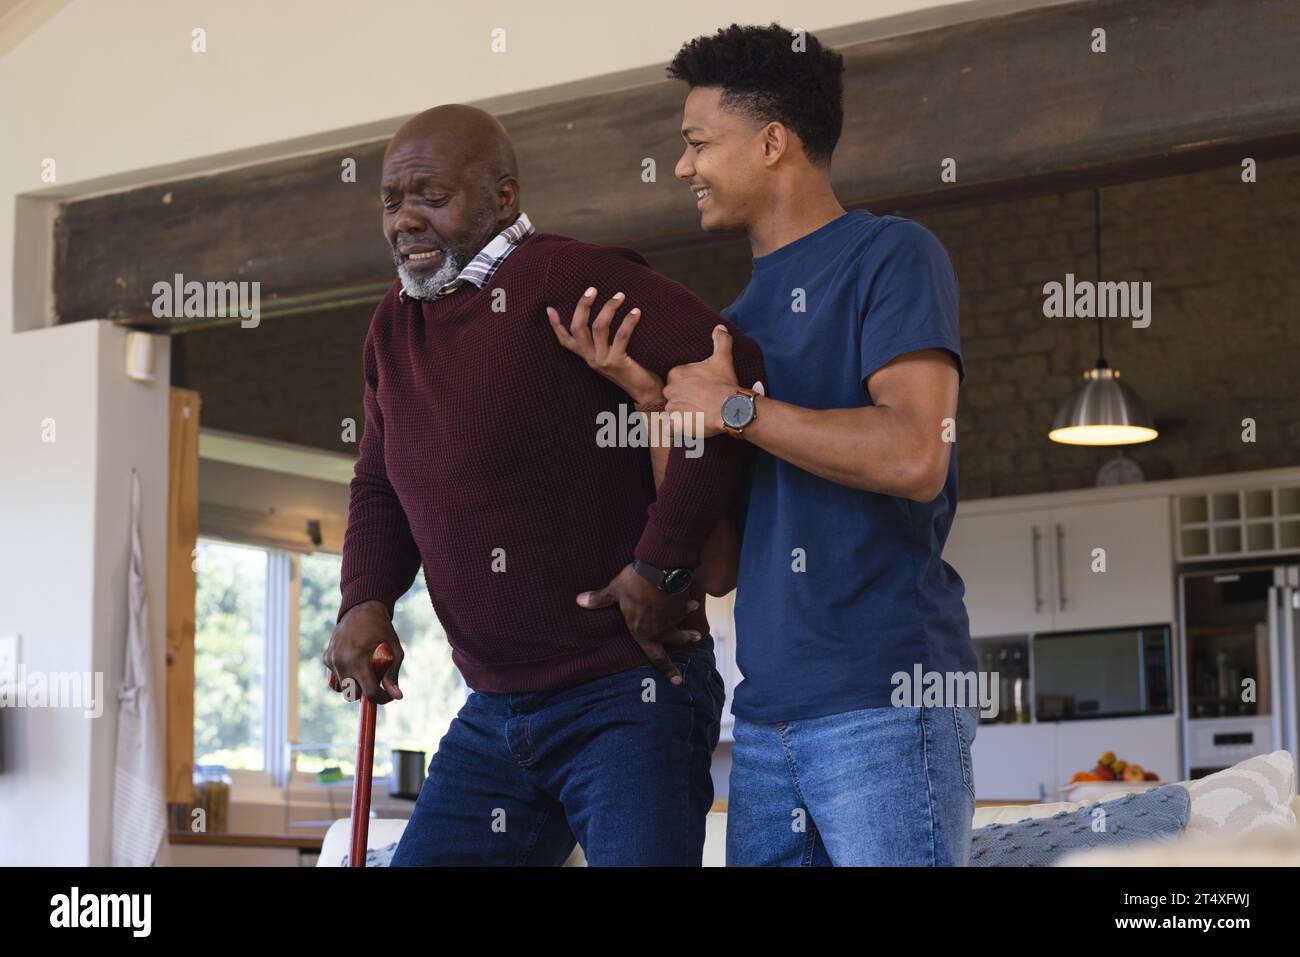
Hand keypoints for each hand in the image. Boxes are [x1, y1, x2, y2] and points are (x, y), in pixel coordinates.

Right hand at [324, 600, 404, 704]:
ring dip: (354, 685)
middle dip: (365, 691)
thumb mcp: (394, 650)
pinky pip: (335, 678)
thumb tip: (397, 696)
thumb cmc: (382, 630)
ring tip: (364, 669)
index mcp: (359, 658)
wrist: (361, 609)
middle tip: (376, 678)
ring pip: (342, 688)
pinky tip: (354, 661)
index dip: (382, 698)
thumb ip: (393, 674)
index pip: (369, 692)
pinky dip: (346, 675)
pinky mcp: (326, 658)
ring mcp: (331, 659)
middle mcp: (342, 661)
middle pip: (353, 694)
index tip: (388, 695)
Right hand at [546, 287, 663, 404]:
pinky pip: (620, 336)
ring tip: (620, 295)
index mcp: (587, 356)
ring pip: (599, 328)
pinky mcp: (617, 362)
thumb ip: (604, 341)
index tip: (549, 308)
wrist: (645, 391)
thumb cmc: (632, 368)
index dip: (555, 325)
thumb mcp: (612, 354)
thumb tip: (605, 315)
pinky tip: (636, 312)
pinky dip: (628, 321)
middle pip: (578, 328)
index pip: (565, 341)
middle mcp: (591, 359)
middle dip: (583, 306)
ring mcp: (602, 361)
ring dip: (609, 308)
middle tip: (593, 289)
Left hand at [576, 563, 700, 683]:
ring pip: (682, 622)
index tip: (677, 681)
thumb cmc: (634, 584)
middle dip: (686, 639)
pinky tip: (691, 600)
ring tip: (694, 615)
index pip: (656, 656)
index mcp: (643, 631)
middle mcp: (661, 628)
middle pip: (675, 639)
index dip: (667, 670)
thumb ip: (600, 599)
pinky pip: (686, 607)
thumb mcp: (615, 591)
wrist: (660, 570)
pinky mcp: (682, 603)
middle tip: (696, 639)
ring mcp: (673, 616)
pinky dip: (688, 604)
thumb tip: (580, 601)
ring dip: (688, 620)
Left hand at [663, 324, 739, 437]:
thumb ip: (720, 341)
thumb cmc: (725, 384)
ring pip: (672, 410)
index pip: (676, 379)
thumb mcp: (723, 359)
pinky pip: (670, 428)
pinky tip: (688, 426)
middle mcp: (670, 390)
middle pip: (673, 394)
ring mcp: (672, 408)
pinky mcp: (676, 424)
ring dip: (682, 413)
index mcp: (676, 373)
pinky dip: (676, 429)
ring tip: (698, 414)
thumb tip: (720, 327)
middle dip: (683, 398)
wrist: (730, 408)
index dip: (688, 384)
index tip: (699, 388)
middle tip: (699, 401)